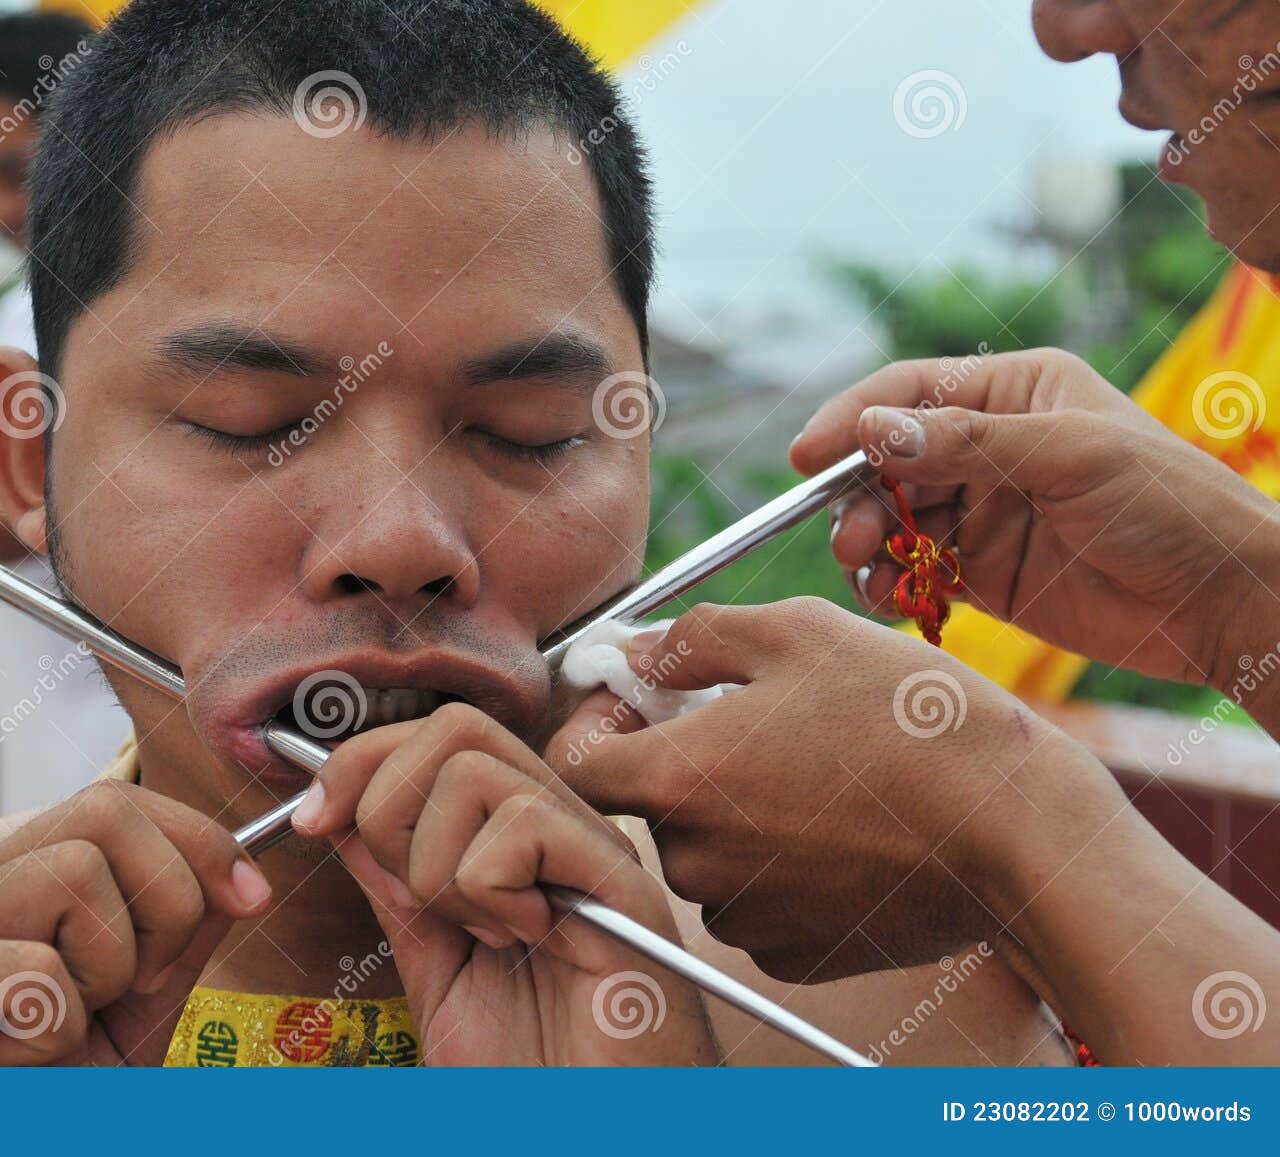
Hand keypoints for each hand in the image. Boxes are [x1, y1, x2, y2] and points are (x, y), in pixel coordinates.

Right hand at [0, 780, 272, 1064]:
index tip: (251, 897)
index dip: (200, 840)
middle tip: (137, 988)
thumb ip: (176, 945)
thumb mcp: (133, 1017)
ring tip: (61, 1033)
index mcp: (15, 889)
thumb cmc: (43, 1101)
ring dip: (103, 972)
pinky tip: (16, 1064)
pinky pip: (29, 967)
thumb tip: (237, 878)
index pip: (115, 803)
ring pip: (72, 872)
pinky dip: (53, 1029)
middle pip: (103, 811)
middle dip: (164, 901)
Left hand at [292, 703, 716, 1065]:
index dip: (361, 762)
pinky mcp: (620, 883)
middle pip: (453, 727)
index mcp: (517, 842)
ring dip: (437, 865)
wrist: (597, 1135)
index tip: (312, 821)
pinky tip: (524, 940)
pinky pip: (522, 824)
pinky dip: (488, 889)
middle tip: (406, 894)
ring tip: (481, 934)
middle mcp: (559, 828)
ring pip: (474, 769)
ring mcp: (592, 850)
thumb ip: (398, 892)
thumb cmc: (536, 1076)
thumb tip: (342, 816)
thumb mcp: (437, 972)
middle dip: (387, 801)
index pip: (437, 738)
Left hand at [548, 600, 1126, 983]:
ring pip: (705, 858)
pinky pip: (756, 904)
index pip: (574, 764)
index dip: (597, 726)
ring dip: (736, 819)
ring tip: (818, 777)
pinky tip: (841, 831)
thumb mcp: (799, 632)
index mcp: (679, 779)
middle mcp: (696, 862)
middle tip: (761, 726)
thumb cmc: (910, 717)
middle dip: (685, 765)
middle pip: (647, 809)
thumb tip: (637, 650)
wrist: (1017, 830)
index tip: (642, 704)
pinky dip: (780, 870)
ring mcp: (744, 918)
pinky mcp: (793, 957)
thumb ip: (693, 638)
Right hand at [792, 349, 1279, 721]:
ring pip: (893, 516)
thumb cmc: (1167, 505)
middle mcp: (990, 447)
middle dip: (858, 493)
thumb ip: (966, 444)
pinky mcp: (982, 573)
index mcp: (1015, 394)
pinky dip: (888, 583)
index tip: (807, 457)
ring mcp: (983, 512)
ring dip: (867, 540)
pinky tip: (890, 597)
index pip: (910, 393)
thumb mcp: (1069, 456)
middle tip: (851, 536)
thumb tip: (871, 430)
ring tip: (865, 567)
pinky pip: (912, 570)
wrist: (1222, 603)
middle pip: (888, 459)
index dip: (852, 418)